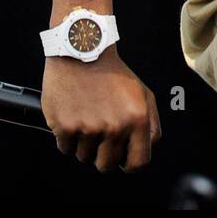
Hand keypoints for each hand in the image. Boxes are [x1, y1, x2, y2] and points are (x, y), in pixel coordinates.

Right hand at [41, 49, 160, 172]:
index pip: (138, 164)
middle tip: (100, 135)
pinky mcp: (65, 127)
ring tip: (86, 117)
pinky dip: (67, 138)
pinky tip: (73, 116)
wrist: (82, 51)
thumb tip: (147, 150)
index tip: (122, 158)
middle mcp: (114, 127)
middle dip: (104, 155)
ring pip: (84, 158)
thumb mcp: (144, 94)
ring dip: (84, 144)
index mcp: (137, 120)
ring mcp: (88, 129)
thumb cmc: (112, 73)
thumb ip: (151, 125)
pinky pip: (65, 149)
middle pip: (107, 166)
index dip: (129, 164)